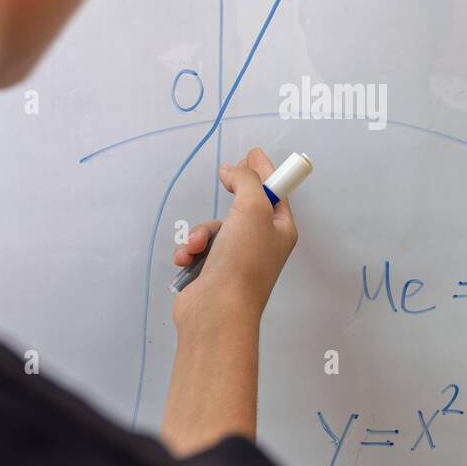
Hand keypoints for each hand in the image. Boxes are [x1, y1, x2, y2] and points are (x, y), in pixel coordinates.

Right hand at [170, 147, 297, 331]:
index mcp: (280, 230)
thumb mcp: (253, 207)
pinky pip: (198, 248)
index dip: (265, 171)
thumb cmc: (243, 260)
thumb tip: (234, 169)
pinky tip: (186, 259)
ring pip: (215, 228)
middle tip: (224, 177)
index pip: (276, 193)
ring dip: (201, 232)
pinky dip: (189, 250)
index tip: (251, 153)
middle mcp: (261, 244)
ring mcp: (236, 259)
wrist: (217, 311)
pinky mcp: (211, 271)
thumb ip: (246, 180)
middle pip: (245, 206)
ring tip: (197, 246)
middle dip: (230, 197)